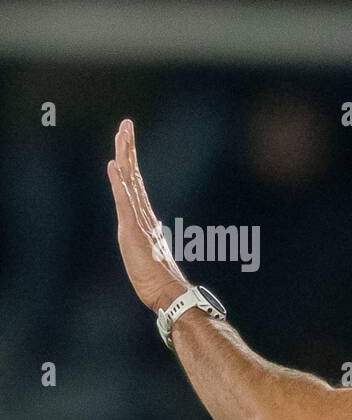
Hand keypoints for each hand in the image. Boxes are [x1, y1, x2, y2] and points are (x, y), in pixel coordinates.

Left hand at [107, 118, 189, 312]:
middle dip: (129, 148)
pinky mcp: (134, 231)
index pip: (135, 184)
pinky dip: (119, 182)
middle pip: (134, 175)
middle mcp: (144, 215)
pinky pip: (125, 201)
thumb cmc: (159, 281)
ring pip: (131, 182)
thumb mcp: (149, 255)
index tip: (127, 140)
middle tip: (127, 124)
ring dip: (126, 156)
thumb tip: (157, 226)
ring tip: (123, 133)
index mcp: (146, 219)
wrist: (170, 294)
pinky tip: (114, 165)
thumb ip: (152, 237)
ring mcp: (139, 222)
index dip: (130, 161)